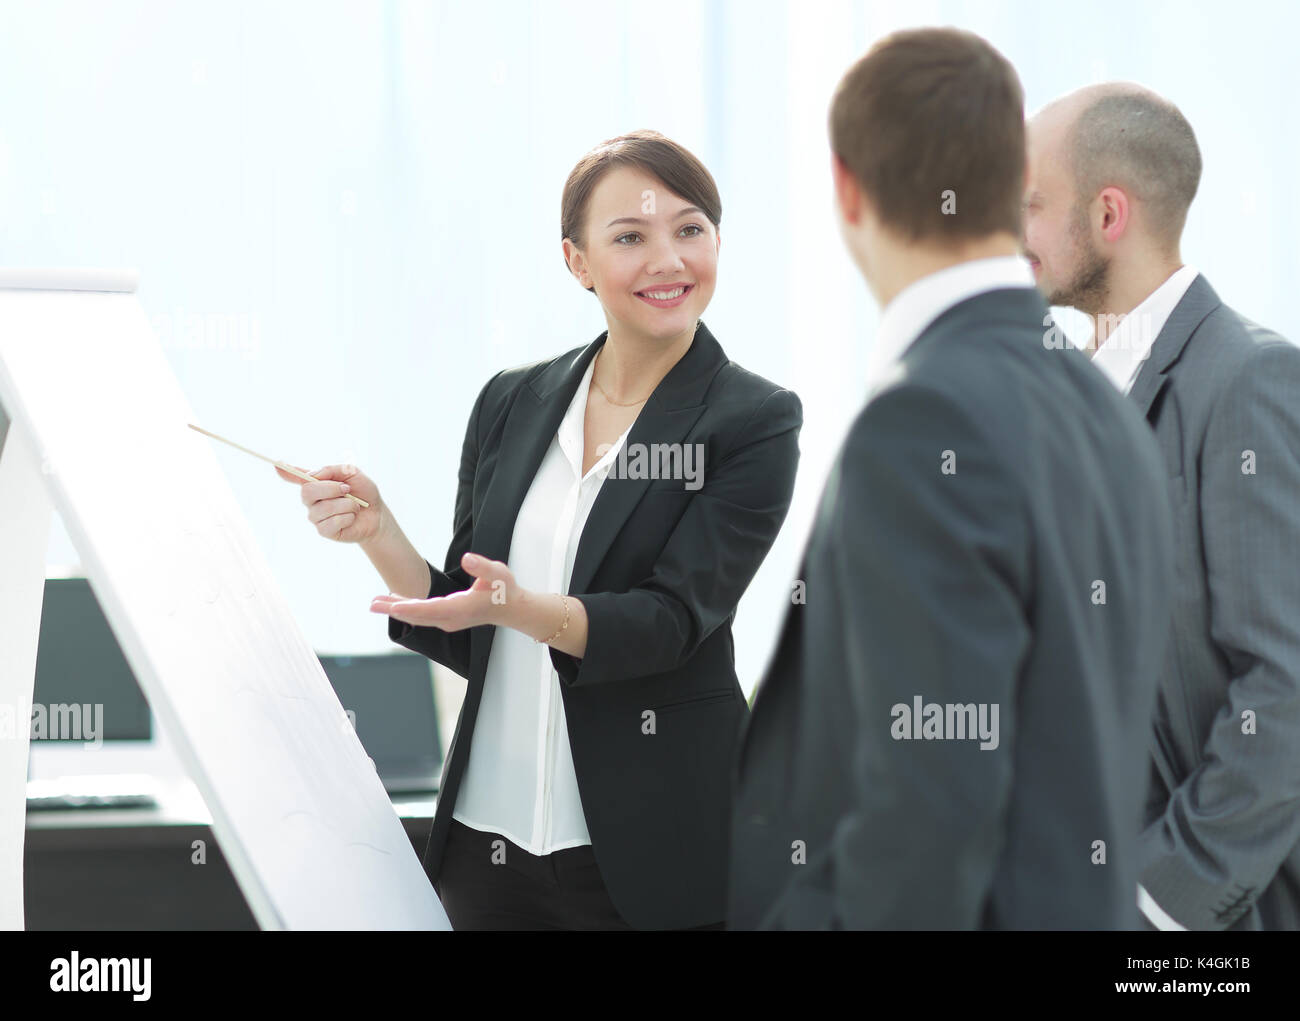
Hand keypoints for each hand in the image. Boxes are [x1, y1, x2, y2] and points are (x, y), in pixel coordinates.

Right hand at [276, 462, 383, 543]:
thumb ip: (334, 470)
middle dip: (330, 488)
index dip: (286, 471)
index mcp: (317, 483)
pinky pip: (331, 522)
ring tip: (354, 506)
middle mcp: (312, 500)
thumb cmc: (364, 493)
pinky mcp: (324, 530)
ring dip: (346, 504)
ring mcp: (316, 516)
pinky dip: (347, 517)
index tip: (277, 464)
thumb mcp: (354, 474)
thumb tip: (314, 473)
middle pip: (307, 492)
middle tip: (347, 488)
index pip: (296, 477)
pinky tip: (351, 518)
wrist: (377, 514)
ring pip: (324, 508)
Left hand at [369, 552, 519, 630]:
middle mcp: (451, 619)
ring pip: (417, 617)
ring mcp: (447, 621)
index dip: (410, 608)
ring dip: (396, 609)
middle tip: (371, 604)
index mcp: (461, 609)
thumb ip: (482, 567)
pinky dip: (407, 609)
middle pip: (417, 616)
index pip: (431, 609)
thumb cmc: (504, 590)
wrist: (511, 609)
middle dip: (393, 610)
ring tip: (374, 602)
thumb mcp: (498, 574)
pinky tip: (394, 601)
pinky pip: (422, 615)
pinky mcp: (446, 618)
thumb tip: (466, 558)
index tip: (392, 606)